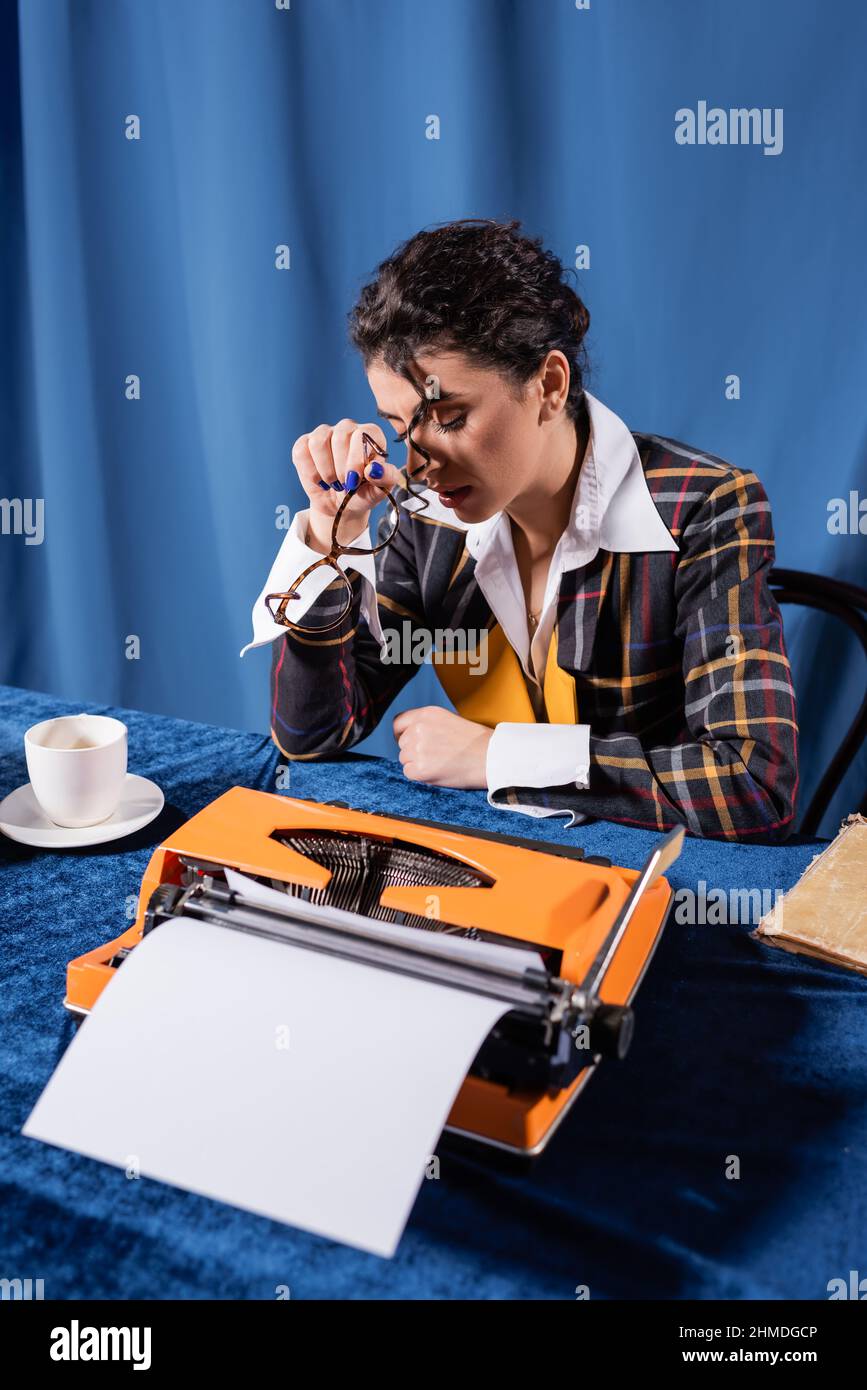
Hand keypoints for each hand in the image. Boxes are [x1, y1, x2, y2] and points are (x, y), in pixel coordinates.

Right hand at [291, 420, 404, 551]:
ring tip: (333, 483)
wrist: (340, 506)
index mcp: (370, 434)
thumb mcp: (379, 491)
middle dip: (341, 468)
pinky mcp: (305, 444)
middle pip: (341, 437)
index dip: (356, 460)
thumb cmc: (363, 493)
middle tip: (345, 485)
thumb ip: (386, 479)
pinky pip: (302, 451)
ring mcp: (325, 434)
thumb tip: (374, 469)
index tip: (356, 481)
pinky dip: (310, 472)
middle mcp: (348, 428)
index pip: (362, 434)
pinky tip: (319, 480)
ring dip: (326, 470)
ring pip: (319, 442)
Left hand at [392, 706, 492, 788]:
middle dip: (413, 751)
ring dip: (417, 763)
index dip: (401, 734)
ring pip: (404, 759)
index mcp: (427, 714)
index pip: (398, 722)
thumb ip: (428, 725)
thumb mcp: (449, 720)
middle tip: (435, 756)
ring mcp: (418, 749)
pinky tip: (437, 771)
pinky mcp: (420, 768)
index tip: (409, 742)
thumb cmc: (476, 742)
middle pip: (402, 743)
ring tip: (440, 763)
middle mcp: (419, 728)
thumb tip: (410, 735)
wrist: (491, 757)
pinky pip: (409, 773)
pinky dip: (420, 775)